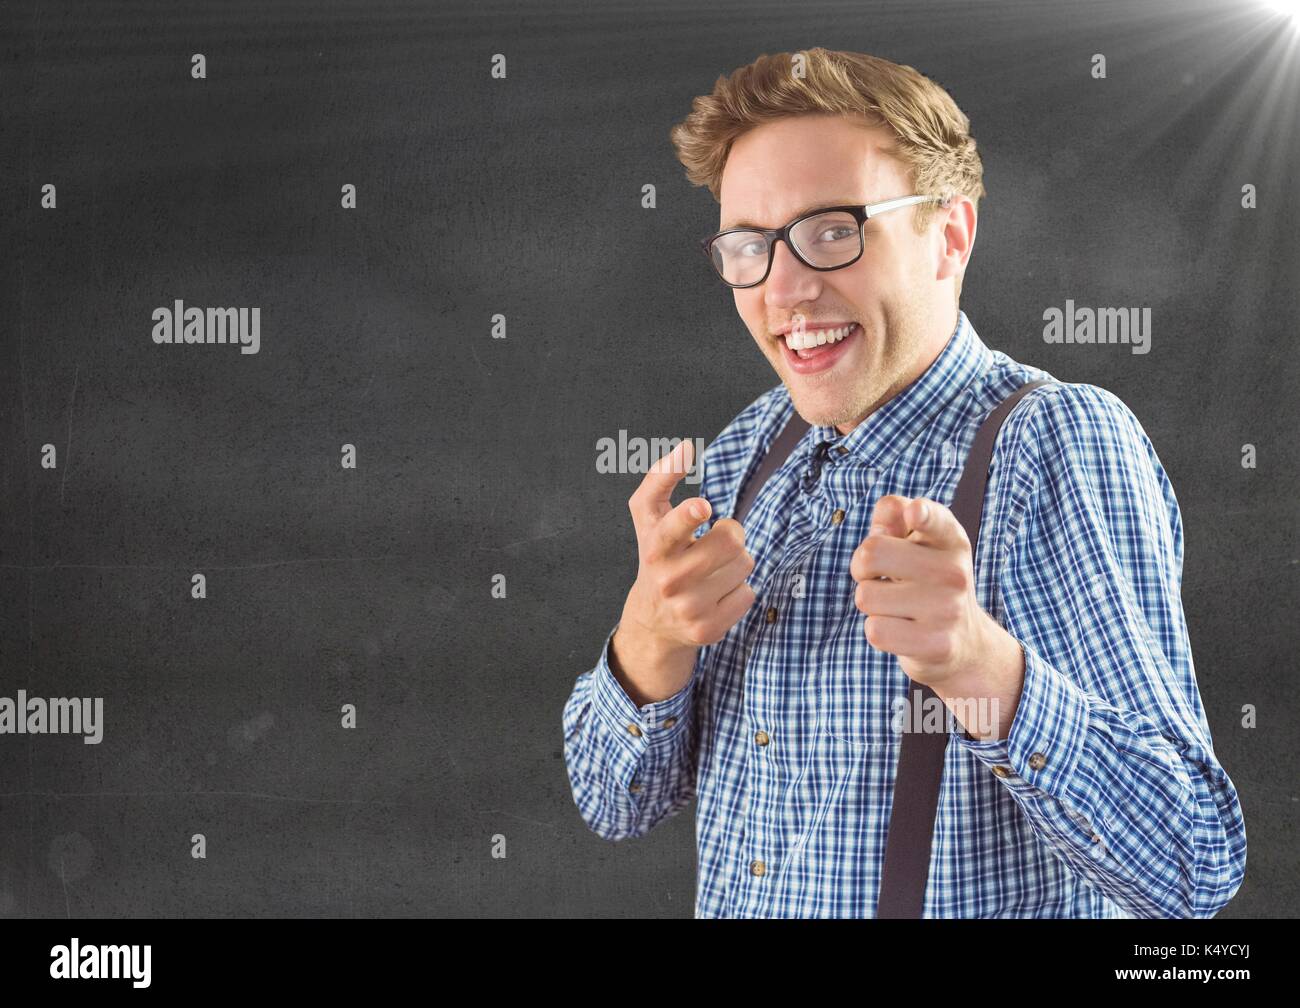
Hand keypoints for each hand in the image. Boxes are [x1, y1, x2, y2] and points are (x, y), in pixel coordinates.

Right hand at [614, 438, 756, 702]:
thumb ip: (660, 478)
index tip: (703, 506)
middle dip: (731, 534)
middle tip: (716, 541)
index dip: (689, 515)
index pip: (672, 529)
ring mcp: (689, 609)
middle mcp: (668, 581)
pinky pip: (748, 594)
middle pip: (730, 541)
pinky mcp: (709, 630)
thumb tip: (685, 447)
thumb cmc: (658, 556)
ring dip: (736, 562)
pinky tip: (717, 594)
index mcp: (655, 548)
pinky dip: (739, 590)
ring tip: (714, 570)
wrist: (653, 622)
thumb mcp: (649, 519)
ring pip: (744, 565)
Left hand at [849, 494, 1000, 687]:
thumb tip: (881, 526)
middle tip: (880, 578)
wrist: (964, 643)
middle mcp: (954, 571)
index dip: (921, 513)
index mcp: (949, 539)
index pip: (933, 518)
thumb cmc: (926, 582)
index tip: (914, 514)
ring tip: (898, 607)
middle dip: (861, 568)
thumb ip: (893, 519)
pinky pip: (876, 631)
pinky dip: (879, 631)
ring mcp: (948, 608)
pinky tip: (903, 629)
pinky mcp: (937, 643)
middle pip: (871, 552)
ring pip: (866, 596)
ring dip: (871, 604)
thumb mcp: (916, 545)